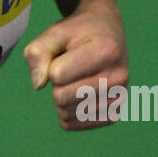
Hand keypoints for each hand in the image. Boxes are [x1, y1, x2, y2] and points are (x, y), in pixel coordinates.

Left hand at [22, 2, 127, 130]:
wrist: (107, 33)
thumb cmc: (78, 33)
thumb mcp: (55, 32)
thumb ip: (38, 52)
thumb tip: (37, 85)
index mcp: (107, 51)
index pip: (57, 75)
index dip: (51, 64)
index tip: (66, 53)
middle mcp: (119, 77)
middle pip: (61, 96)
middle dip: (55, 82)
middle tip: (69, 67)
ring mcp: (119, 98)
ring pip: (66, 113)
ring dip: (60, 96)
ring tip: (75, 78)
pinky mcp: (113, 114)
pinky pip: (73, 124)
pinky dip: (66, 111)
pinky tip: (77, 94)